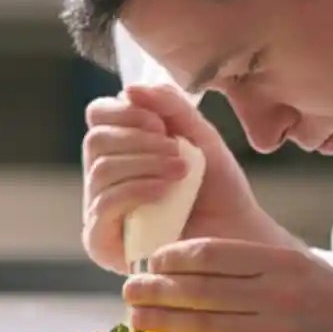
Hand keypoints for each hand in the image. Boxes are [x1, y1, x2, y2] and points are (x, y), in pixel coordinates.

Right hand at [81, 83, 295, 273]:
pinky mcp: (102, 242)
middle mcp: (103, 180)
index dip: (126, 111)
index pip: (98, 115)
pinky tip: (167, 192)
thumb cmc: (217, 189)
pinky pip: (105, 204)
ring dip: (145, 162)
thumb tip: (130, 89)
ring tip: (182, 170)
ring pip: (101, 170)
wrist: (237, 236)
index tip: (162, 123)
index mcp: (120, 150)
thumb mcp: (199, 136)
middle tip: (177, 149)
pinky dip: (138, 189)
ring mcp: (100, 212)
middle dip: (138, 138)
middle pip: (95, 140)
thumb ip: (171, 106)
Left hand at [122, 238, 332, 331]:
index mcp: (284, 264)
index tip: (154, 260)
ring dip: (162, 320)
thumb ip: (260, 265)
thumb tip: (199, 258)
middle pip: (200, 288)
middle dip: (157, 288)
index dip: (176, 257)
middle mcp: (279, 296)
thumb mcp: (307, 270)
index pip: (215, 254)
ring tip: (136, 316)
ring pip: (203, 323)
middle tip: (130, 288)